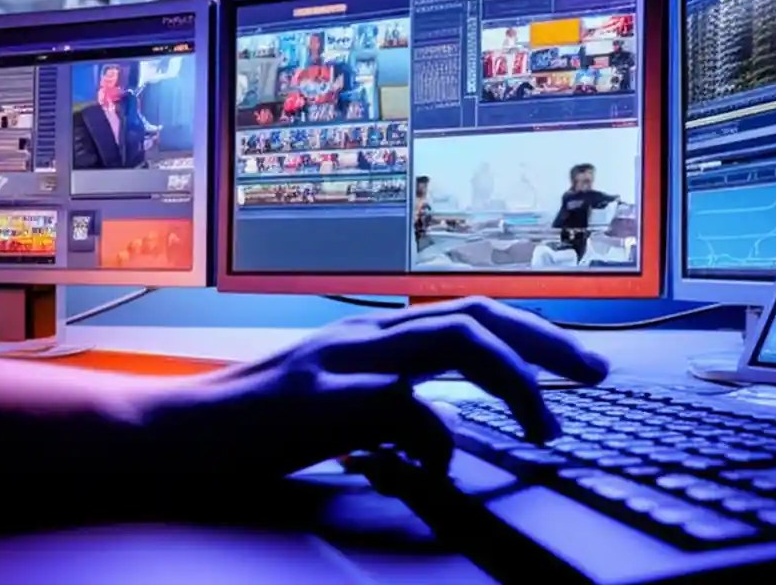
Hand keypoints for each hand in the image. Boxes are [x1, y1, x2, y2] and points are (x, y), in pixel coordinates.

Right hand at [143, 297, 607, 475]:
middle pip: (479, 312)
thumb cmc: (259, 422)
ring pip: (455, 338)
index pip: (470, 312)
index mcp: (376, 334)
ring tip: (548, 421)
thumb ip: (392, 407)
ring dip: (515, 377)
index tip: (576, 360)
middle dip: (547, 339)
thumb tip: (440, 434)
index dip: (532, 331)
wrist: (178, 430)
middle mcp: (369, 334)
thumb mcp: (340, 405)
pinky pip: (405, 404)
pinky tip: (440, 464)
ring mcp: (347, 359)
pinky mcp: (324, 397)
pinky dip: (437, 436)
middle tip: (597, 370)